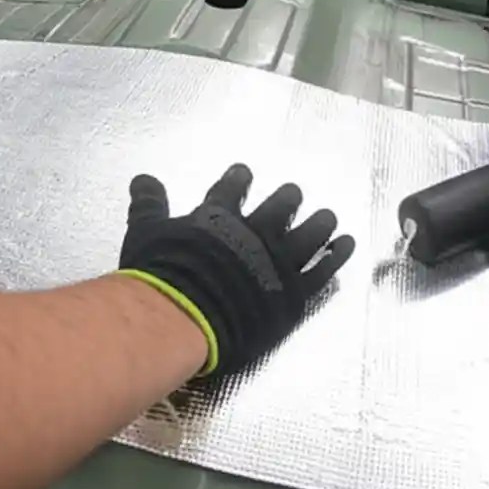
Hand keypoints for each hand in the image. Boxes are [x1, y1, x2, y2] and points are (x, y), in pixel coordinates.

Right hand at [118, 163, 355, 377]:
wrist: (185, 316)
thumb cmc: (161, 277)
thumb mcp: (145, 233)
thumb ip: (148, 205)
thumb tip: (141, 178)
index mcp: (218, 217)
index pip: (230, 189)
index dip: (239, 180)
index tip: (245, 172)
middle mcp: (253, 233)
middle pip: (279, 207)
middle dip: (288, 199)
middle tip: (294, 194)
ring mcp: (278, 262)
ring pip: (309, 234)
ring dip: (320, 223)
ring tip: (328, 217)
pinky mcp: (295, 293)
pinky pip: (324, 269)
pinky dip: (337, 255)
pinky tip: (346, 244)